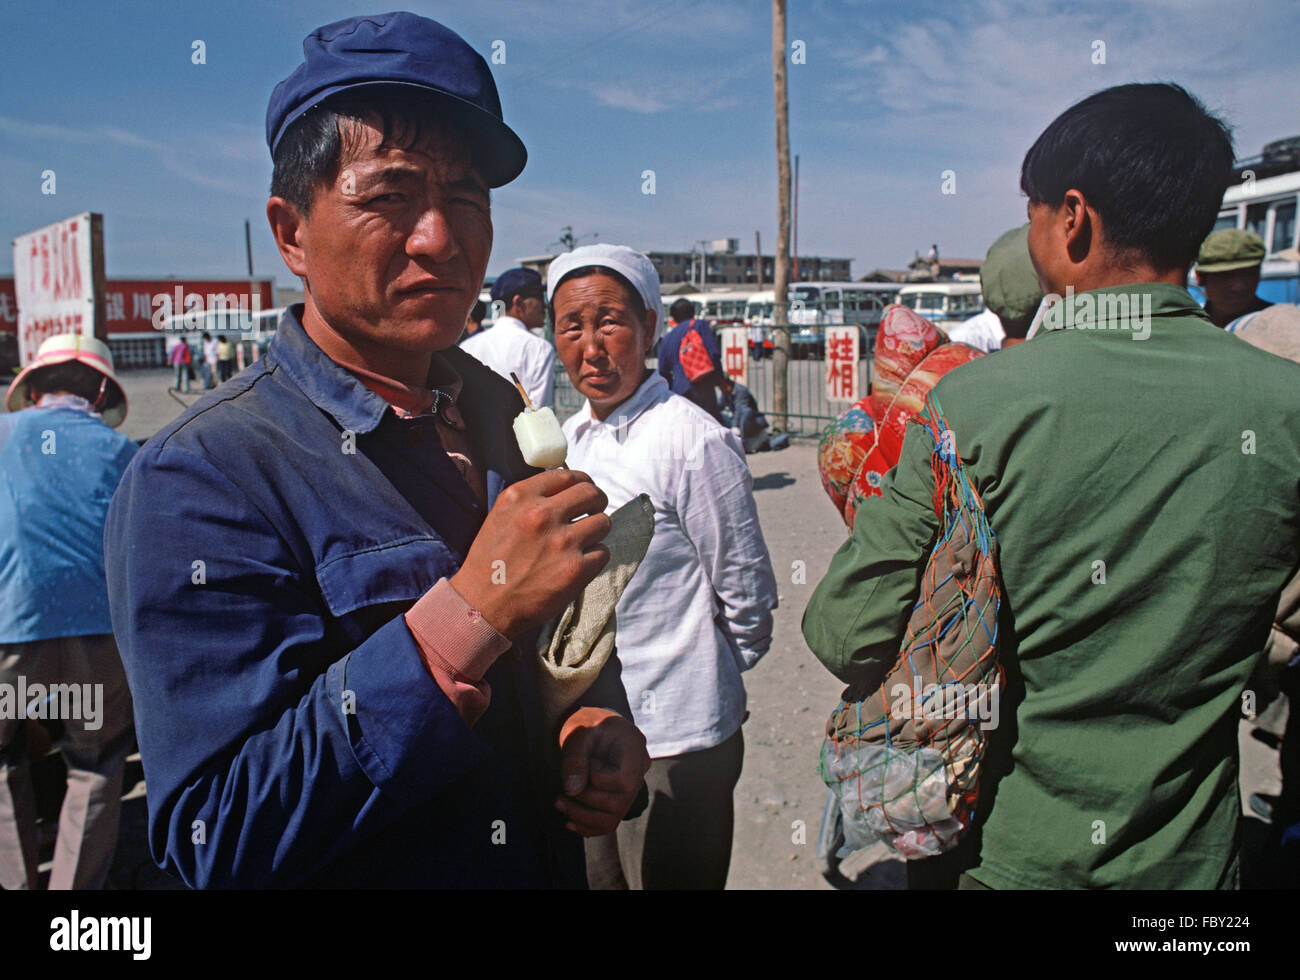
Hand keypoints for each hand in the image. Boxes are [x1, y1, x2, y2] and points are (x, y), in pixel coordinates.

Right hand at [451, 469, 611, 637]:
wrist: (483, 605)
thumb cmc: (490, 562)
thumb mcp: (501, 516)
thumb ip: (531, 499)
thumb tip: (565, 490)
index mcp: (520, 497)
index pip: (568, 475)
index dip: (582, 483)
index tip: (584, 492)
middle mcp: (541, 514)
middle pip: (591, 493)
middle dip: (597, 502)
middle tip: (592, 513)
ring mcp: (561, 542)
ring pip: (603, 522)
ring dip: (596, 531)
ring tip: (583, 542)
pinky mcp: (575, 569)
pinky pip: (603, 552)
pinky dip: (594, 559)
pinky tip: (577, 565)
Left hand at [554, 708, 649, 836]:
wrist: (592, 724)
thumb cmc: (587, 723)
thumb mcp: (578, 733)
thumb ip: (575, 759)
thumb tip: (572, 790)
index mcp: (634, 748)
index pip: (622, 780)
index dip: (597, 778)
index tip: (586, 762)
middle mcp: (639, 769)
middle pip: (618, 804)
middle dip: (584, 800)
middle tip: (562, 790)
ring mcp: (632, 786)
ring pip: (612, 818)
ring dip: (582, 818)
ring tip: (560, 804)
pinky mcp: (620, 797)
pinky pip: (608, 822)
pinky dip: (588, 826)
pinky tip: (569, 821)